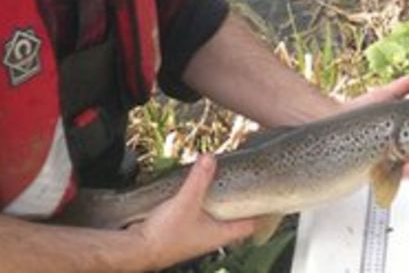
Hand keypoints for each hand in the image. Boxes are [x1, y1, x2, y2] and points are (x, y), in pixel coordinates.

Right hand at [125, 155, 256, 270]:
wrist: (138, 250)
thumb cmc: (165, 235)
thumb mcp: (186, 201)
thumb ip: (198, 179)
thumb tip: (210, 158)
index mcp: (220, 234)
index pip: (250, 225)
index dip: (261, 212)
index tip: (269, 199)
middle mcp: (212, 238)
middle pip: (234, 222)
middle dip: (238, 205)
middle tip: (245, 187)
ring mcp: (197, 237)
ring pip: (215, 220)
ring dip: (218, 206)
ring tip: (220, 187)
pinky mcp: (182, 234)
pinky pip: (198, 219)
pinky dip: (201, 207)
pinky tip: (194, 196)